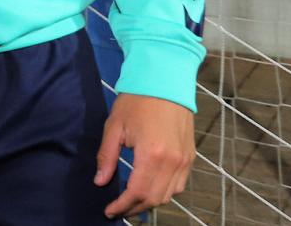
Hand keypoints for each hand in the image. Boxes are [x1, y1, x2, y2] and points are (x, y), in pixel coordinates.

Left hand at [96, 93, 194, 218]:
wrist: (165, 80)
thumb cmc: (137, 100)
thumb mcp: (114, 127)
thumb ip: (107, 157)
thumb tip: (100, 181)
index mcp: (152, 154)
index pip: (137, 193)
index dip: (122, 206)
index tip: (109, 210)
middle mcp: (172, 161)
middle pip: (154, 198)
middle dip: (135, 208)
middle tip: (118, 209)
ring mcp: (184, 160)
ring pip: (169, 195)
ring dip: (150, 202)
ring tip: (132, 202)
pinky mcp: (190, 156)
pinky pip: (179, 185)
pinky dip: (164, 192)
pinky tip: (150, 189)